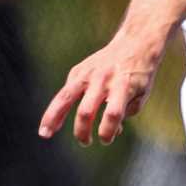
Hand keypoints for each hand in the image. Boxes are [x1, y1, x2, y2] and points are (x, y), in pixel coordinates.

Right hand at [40, 36, 162, 145]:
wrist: (135, 43)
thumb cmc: (140, 75)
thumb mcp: (141, 95)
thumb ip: (125, 114)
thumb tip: (109, 132)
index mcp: (123, 87)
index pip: (112, 114)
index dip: (108, 131)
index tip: (106, 139)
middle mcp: (103, 80)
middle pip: (86, 111)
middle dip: (82, 131)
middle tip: (85, 142)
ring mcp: (87, 74)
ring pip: (65, 98)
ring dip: (53, 118)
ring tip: (44, 134)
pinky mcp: (78, 71)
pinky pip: (66, 93)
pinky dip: (58, 110)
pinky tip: (54, 124)